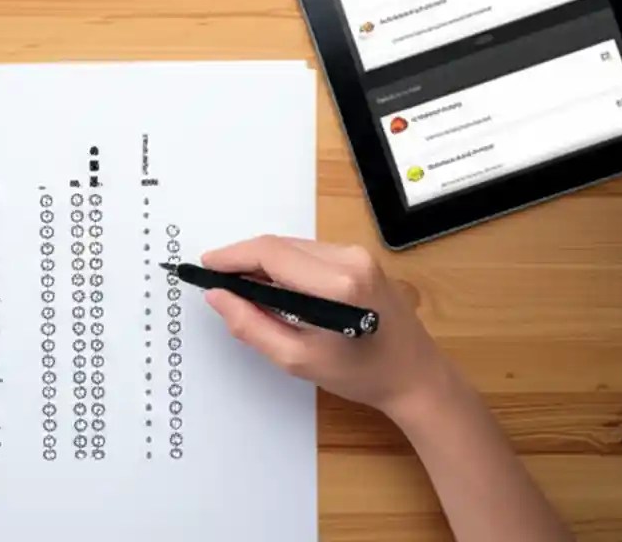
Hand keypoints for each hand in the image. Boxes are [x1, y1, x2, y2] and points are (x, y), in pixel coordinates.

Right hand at [202, 236, 450, 420]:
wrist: (415, 375)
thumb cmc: (361, 376)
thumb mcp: (297, 358)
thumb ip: (251, 325)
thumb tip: (218, 297)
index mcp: (336, 284)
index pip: (270, 254)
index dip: (232, 257)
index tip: (205, 267)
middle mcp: (349, 258)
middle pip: (280, 246)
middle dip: (244, 260)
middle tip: (218, 284)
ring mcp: (358, 254)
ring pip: (293, 247)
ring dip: (264, 263)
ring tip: (243, 290)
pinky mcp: (361, 258)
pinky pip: (309, 253)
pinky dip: (285, 266)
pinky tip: (275, 289)